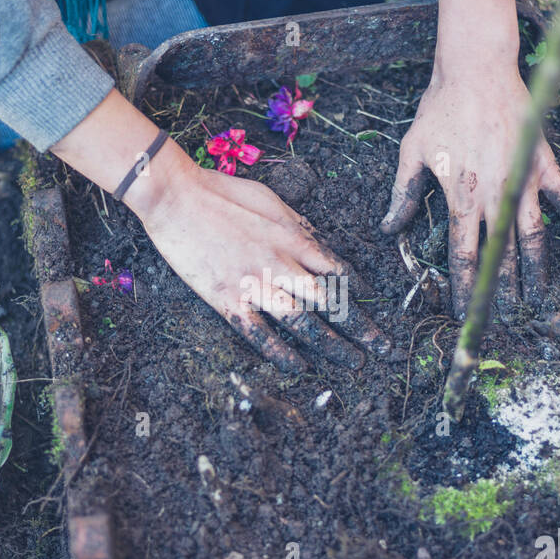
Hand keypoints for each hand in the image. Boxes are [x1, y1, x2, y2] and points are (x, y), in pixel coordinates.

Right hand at [139, 159, 390, 371]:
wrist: (175, 196)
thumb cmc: (219, 191)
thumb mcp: (270, 199)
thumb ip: (296, 225)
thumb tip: (315, 241)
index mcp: (294, 237)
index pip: (339, 269)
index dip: (361, 291)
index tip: (376, 305)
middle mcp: (282, 264)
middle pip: (332, 302)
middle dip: (362, 327)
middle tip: (383, 348)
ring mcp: (256, 285)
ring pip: (304, 322)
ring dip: (333, 345)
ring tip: (354, 362)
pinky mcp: (228, 300)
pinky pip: (260, 334)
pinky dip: (281, 353)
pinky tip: (299, 367)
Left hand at [380, 0, 559, 317]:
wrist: (476, 68)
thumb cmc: (440, 109)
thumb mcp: (412, 152)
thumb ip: (403, 195)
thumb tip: (387, 229)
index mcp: (460, 196)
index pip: (463, 254)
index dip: (465, 287)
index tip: (466, 314)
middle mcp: (494, 194)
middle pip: (501, 255)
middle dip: (504, 292)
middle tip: (508, 321)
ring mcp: (523, 179)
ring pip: (534, 235)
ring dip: (537, 270)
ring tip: (540, 298)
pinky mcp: (543, 161)